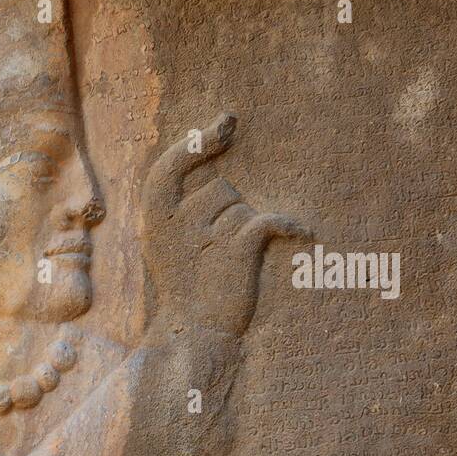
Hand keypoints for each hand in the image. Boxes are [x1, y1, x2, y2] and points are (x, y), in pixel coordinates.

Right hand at [139, 112, 309, 335]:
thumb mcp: (169, 241)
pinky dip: (288, 226)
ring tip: (229, 263)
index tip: (228, 122)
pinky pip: (269, 222)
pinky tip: (303, 233)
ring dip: (244, 228)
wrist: (195, 333)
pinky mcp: (237, 251)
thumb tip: (216, 153)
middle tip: (217, 250)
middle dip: (228, 210)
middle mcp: (177, 221)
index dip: (197, 143)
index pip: (170, 166)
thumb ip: (182, 203)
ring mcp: (206, 235)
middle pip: (221, 188)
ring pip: (242, 208)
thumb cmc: (187, 284)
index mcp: (153, 217)